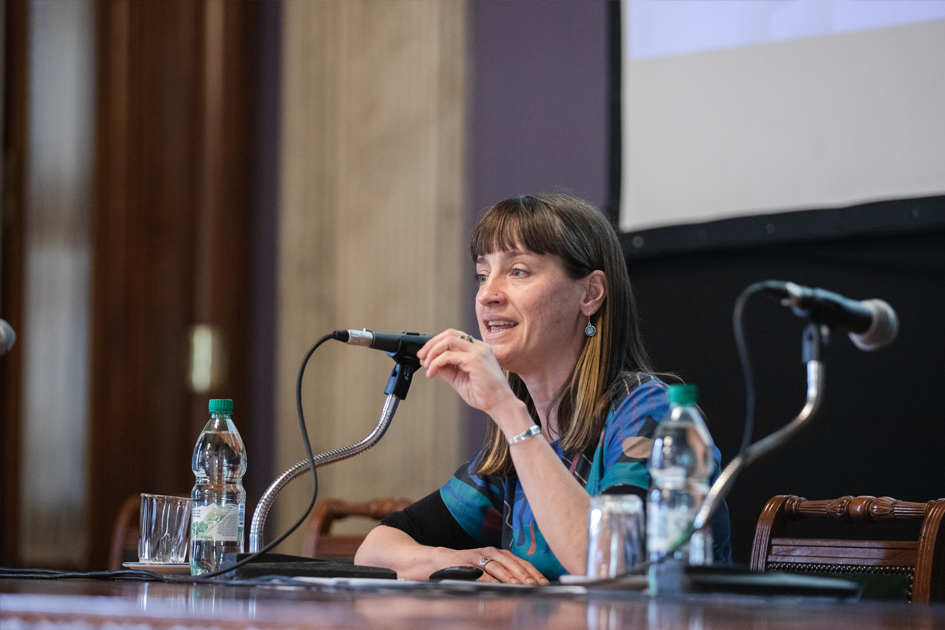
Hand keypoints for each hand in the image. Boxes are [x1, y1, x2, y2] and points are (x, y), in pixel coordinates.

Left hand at [417, 329, 520, 418]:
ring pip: (448, 340)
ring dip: (433, 351)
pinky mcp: (475, 360)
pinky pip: (449, 355)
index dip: (437, 343)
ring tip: (426, 365)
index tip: (425, 355)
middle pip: (450, 334)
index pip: (454, 336)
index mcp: (478, 349)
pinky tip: (432, 372)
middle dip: (432, 344)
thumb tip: (431, 363)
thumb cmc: (485, 395)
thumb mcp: (459, 379)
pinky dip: (437, 363)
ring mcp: (478, 352)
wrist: (500, 405)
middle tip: (422, 356)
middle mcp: (479, 347)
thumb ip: (446, 369)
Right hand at [433, 546, 549, 584]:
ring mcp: (479, 556)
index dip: (533, 572)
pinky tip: (495, 584)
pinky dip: (488, 578)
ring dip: (508, 576)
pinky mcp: (467, 562)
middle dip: (524, 575)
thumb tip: (527, 585)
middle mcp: (492, 552)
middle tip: (533, 585)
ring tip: (518, 585)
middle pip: (512, 563)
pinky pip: (479, 572)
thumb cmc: (472, 565)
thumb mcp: (491, 566)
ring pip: (497, 566)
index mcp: (501, 553)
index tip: (543, 582)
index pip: (521, 562)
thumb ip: (507, 573)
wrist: (445, 559)